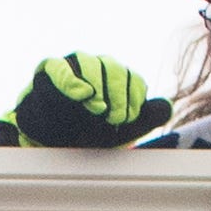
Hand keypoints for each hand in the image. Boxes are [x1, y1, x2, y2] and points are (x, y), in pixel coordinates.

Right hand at [3, 53, 160, 147]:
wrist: (44, 146)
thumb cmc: (82, 136)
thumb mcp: (117, 132)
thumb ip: (142, 120)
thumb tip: (167, 108)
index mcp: (115, 80)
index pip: (131, 79)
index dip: (133, 96)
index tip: (129, 118)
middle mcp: (95, 68)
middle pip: (112, 69)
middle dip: (118, 93)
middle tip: (117, 118)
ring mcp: (72, 66)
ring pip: (89, 64)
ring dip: (98, 85)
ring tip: (99, 109)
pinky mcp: (47, 70)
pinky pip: (58, 67)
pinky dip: (70, 79)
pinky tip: (82, 94)